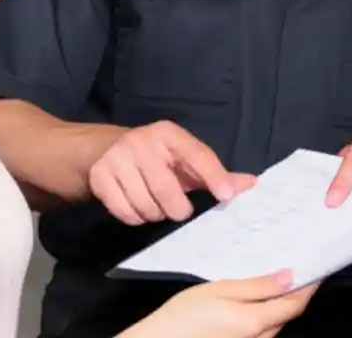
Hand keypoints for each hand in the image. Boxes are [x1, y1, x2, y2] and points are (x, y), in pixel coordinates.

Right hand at [90, 120, 254, 224]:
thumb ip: (216, 173)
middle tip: (176, 209)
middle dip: (176, 209)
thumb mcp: (184, 160)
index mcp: (169, 134)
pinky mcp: (100, 176)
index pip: (197, 154)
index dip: (214, 175)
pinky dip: (135, 218)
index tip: (227, 196)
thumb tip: (252, 184)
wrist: (104, 150)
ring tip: (154, 204)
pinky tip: (136, 206)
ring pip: (146, 206)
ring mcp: (118, 158)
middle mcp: (143, 141)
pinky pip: (125, 212)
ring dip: (154, 215)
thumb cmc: (156, 159)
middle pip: (168, 190)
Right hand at [126, 271, 318, 337]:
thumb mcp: (220, 291)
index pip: (295, 304)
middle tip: (301, 265)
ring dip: (283, 301)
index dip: (309, 285)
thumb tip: (289, 278)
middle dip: (298, 291)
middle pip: (288, 314)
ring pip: (277, 321)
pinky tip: (260, 296)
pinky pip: (264, 327)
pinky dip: (269, 311)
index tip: (318, 266)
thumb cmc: (185, 315)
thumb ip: (257, 286)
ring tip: (281, 275)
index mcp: (256, 322)